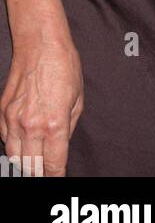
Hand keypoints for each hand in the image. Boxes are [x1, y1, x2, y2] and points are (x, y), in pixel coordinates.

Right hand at [0, 33, 83, 175]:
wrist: (40, 45)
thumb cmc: (64, 67)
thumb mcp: (77, 99)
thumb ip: (68, 128)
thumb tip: (60, 146)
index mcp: (55, 125)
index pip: (54, 164)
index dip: (57, 175)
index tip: (58, 177)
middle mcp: (32, 126)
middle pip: (31, 167)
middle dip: (40, 174)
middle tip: (46, 173)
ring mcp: (13, 120)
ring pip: (14, 158)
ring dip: (24, 164)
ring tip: (33, 165)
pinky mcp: (2, 113)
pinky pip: (5, 140)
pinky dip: (13, 146)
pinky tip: (22, 145)